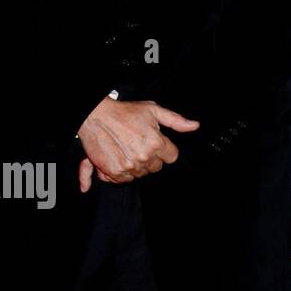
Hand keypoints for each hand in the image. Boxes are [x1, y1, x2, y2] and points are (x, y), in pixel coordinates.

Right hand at [76, 98, 199, 191]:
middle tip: (139, 144)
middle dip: (151, 158)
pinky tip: (119, 158)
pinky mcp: (113, 172)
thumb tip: (194, 126)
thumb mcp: (153, 111)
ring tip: (128, 150)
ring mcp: (128, 166)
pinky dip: (122, 172)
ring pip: (141, 174)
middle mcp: (143, 157)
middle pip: (156, 167)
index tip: (156, 143)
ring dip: (137, 165)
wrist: (96, 117)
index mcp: (156, 143)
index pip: (171, 157)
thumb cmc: (123, 113)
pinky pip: (124, 179)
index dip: (165, 149)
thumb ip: (176, 121)